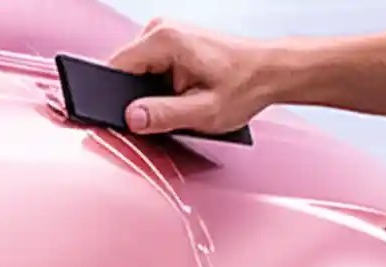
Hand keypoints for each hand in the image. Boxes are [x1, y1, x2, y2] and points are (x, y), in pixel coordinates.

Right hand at [106, 19, 290, 134]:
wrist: (270, 71)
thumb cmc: (245, 86)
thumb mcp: (204, 112)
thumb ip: (164, 115)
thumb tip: (132, 118)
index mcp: (164, 39)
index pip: (115, 68)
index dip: (114, 96)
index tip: (123, 116)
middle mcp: (161, 28)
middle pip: (125, 71)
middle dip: (138, 98)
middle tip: (169, 113)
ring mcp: (165, 33)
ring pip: (137, 72)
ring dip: (152, 94)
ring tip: (181, 102)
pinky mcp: (171, 43)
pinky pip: (150, 69)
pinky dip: (161, 87)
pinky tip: (183, 95)